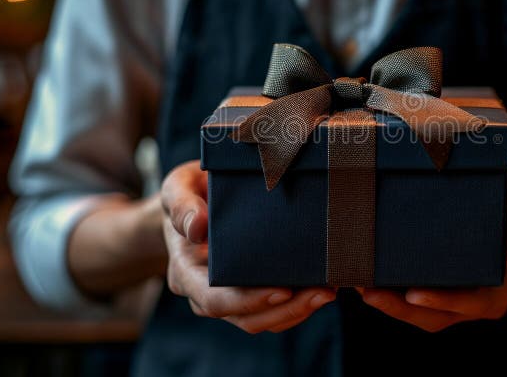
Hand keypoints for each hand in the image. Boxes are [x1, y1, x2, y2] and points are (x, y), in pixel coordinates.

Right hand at [161, 160, 336, 333]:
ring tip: (329, 291)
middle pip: (246, 317)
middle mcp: (205, 292)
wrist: (191, 203)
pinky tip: (321, 287)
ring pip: (263, 319)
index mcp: (186, 272)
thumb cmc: (187, 193)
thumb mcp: (177, 188)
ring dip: (298, 310)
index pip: (215, 300)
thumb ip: (182, 205)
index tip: (283, 290)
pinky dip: (298, 304)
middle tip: (323, 292)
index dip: (249, 300)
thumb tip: (197, 227)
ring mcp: (229, 296)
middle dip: (287, 310)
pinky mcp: (249, 291)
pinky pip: (272, 311)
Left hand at [358, 161, 506, 331]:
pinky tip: (369, 281)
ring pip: (431, 316)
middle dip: (406, 309)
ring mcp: (470, 298)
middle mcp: (493, 295)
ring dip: (395, 307)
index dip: (446, 299)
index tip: (414, 293)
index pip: (480, 297)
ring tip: (362, 289)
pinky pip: (423, 305)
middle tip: (370, 293)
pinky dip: (397, 298)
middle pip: (446, 314)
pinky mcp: (450, 293)